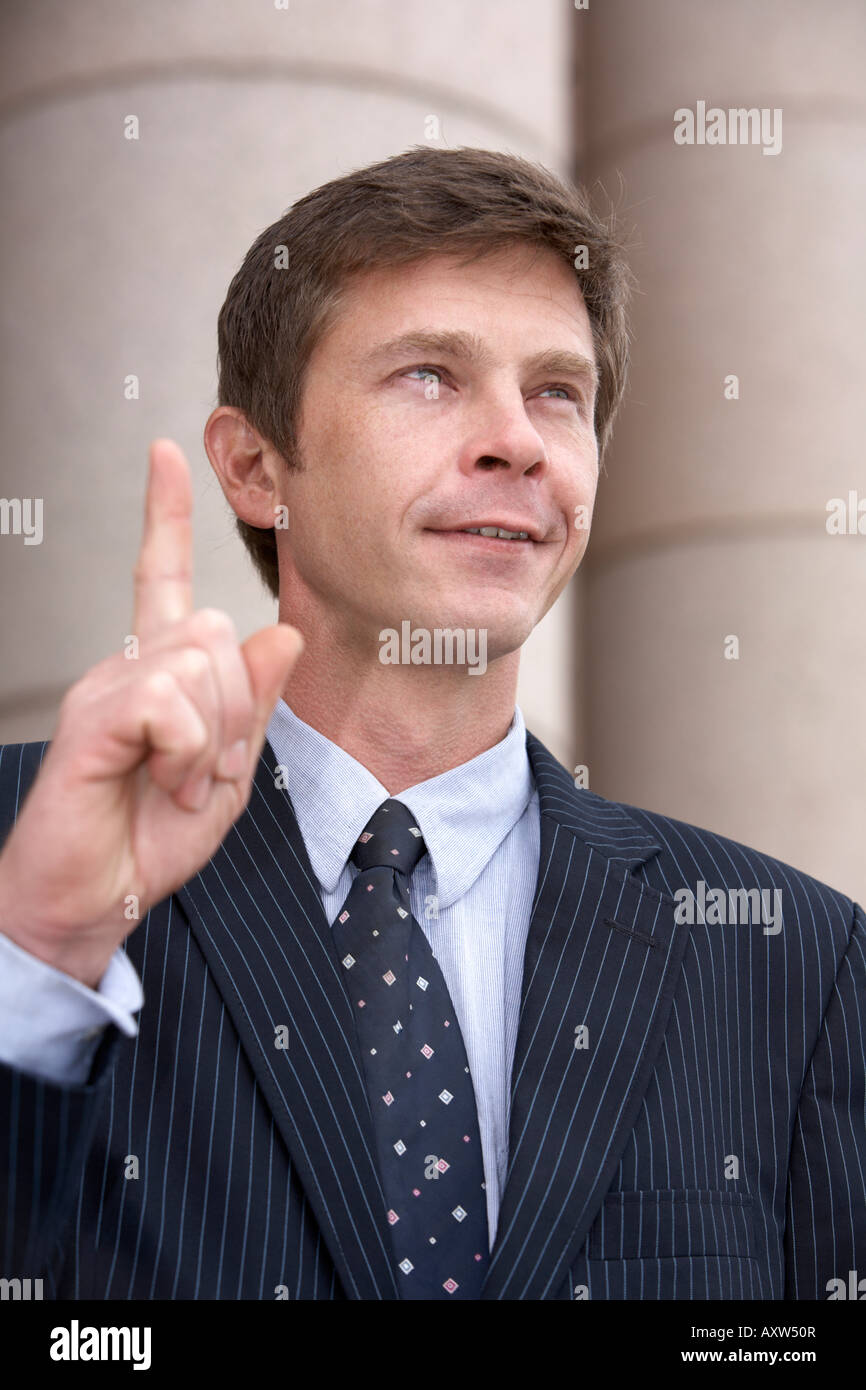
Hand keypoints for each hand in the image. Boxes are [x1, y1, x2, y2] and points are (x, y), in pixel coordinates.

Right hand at [0, 439, 302, 987]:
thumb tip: (282, 635)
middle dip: (235, 709)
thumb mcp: (229, 773)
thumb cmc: (146, 839)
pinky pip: (169, 701)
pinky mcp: (95, 718)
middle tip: (205, 769)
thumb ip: (255, 706)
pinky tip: (161, 778)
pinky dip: (186, 751)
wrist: (90, 898)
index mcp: (158, 678)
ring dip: (212, 738)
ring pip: (198, 662)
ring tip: (178, 780)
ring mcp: (106, 689)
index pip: (163, 579)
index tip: (167, 456)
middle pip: (215, 632)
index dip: (166, 516)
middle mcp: (127, 669)